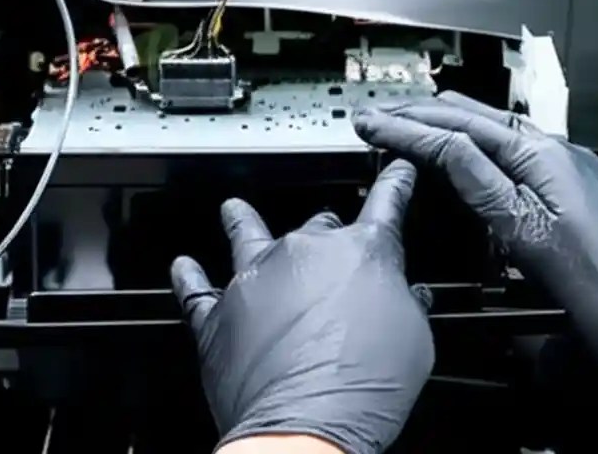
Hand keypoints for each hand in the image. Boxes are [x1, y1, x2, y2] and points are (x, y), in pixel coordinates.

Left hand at [169, 161, 433, 453]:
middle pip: (317, 226)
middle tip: (330, 253)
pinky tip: (183, 266)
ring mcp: (256, 279)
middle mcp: (305, 252)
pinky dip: (188, 276)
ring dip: (241, 220)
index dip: (394, 184)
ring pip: (246, 234)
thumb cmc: (364, 388)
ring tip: (233, 209)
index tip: (395, 171)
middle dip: (325, 233)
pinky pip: (196, 288)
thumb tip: (407, 297)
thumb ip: (407, 307)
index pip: (385, 204)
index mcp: (362, 252)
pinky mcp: (218, 314)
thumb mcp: (414, 342)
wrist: (305, 426)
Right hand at [353, 92, 597, 404]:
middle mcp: (557, 153)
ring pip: (491, 134)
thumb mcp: (525, 234)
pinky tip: (455, 159)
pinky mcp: (567, 193)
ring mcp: (564, 171)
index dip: (409, 125)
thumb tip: (440, 145)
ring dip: (444, 129)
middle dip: (421, 115)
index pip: (459, 129)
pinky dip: (471, 150)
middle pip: (475, 119)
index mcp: (544, 156)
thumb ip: (480, 184)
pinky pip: (510, 156)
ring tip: (405, 128)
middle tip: (378, 118)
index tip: (371, 123)